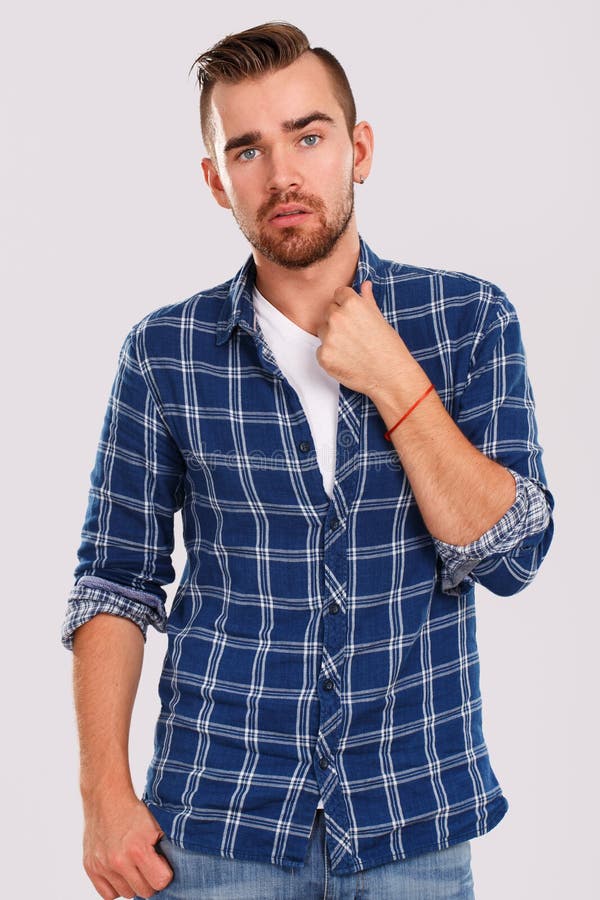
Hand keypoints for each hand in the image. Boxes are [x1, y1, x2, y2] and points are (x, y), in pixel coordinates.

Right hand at [83, 792, 173, 898]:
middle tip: (148, 864)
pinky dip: (116, 887)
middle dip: (150, 880)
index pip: (160, 882)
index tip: (161, 863)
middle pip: (144, 891)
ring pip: (126, 894)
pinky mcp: (90, 868)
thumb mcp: (157, 826)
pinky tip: (121, 872)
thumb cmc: (134, 812)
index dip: (164, 873)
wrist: (107, 798)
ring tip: (133, 865)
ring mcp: (103, 866)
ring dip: (132, 883)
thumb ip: (168, 847)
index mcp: (138, 850)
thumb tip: (179, 867)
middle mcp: (119, 861)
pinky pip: (108, 895)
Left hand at [315, 280, 411, 396]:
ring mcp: (329, 337)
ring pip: (322, 330)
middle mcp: (338, 318)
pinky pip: (320, 350)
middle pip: (329, 311)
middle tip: (354, 335)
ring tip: (351, 348)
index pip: (339, 294)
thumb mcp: (380, 318)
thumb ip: (367, 300)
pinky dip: (330, 355)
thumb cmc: (389, 348)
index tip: (353, 316)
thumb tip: (365, 285)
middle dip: (338, 321)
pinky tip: (346, 359)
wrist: (390, 376)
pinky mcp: (323, 356)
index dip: (346, 304)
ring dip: (332, 337)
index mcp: (352, 304)